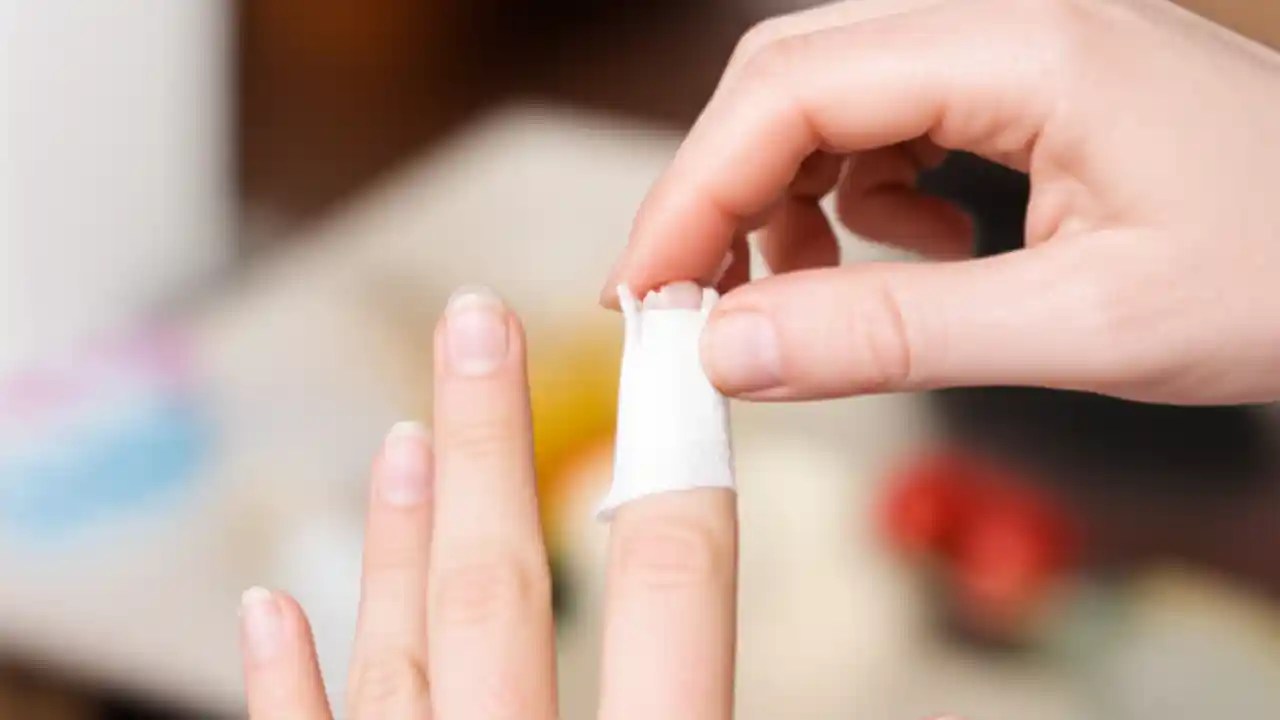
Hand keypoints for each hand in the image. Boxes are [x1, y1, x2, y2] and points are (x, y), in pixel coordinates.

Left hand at [238, 287, 736, 718]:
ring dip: (400, 539)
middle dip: (487, 446)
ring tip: (407, 438)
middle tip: (477, 327)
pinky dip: (286, 678)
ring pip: (398, 659)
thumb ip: (702, 706)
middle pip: (500, 594)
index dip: (677, 460)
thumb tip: (722, 654)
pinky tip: (268, 609)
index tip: (671, 358)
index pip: (670, 591)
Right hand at [603, 0, 1279, 404]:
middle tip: (691, 302)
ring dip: (789, 198)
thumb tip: (730, 352)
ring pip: (832, 99)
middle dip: (722, 190)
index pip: (792, 91)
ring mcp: (1018, 51)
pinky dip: (860, 197)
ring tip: (817, 293)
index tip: (645, 292)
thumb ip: (894, 335)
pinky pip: (892, 124)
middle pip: (793, 77)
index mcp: (1027, 47)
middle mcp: (1009, 22)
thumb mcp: (1085, 323)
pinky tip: (914, 250)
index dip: (693, 192)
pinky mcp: (1028, 92)